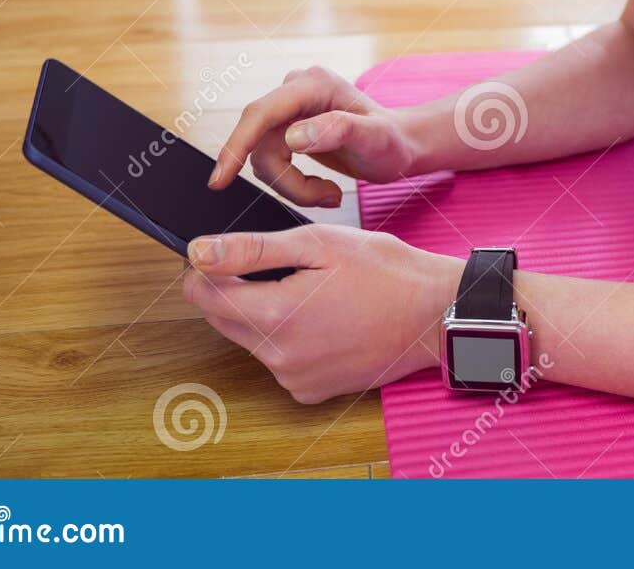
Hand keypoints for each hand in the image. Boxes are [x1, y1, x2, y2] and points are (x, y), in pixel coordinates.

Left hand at [181, 224, 463, 403]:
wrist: (434, 313)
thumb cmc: (386, 272)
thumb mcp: (318, 243)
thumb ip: (252, 249)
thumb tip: (199, 252)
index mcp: (276, 316)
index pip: (202, 295)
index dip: (206, 266)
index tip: (228, 251)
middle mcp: (278, 357)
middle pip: (222, 319)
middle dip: (235, 289)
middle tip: (280, 265)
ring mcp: (294, 379)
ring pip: (250, 339)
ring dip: (263, 313)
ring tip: (311, 290)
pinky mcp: (310, 391)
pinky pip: (278, 360)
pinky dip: (288, 338)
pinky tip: (323, 318)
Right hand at [208, 65, 420, 207]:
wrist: (399, 147)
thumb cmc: (392, 142)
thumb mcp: (374, 138)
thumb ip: (338, 130)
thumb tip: (293, 136)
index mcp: (313, 84)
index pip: (261, 114)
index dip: (236, 145)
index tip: (220, 180)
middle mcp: (295, 91)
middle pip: (260, 141)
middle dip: (285, 179)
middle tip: (325, 197)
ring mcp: (289, 110)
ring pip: (264, 157)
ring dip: (293, 185)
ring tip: (330, 193)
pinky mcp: (286, 128)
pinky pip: (272, 161)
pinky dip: (293, 183)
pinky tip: (322, 188)